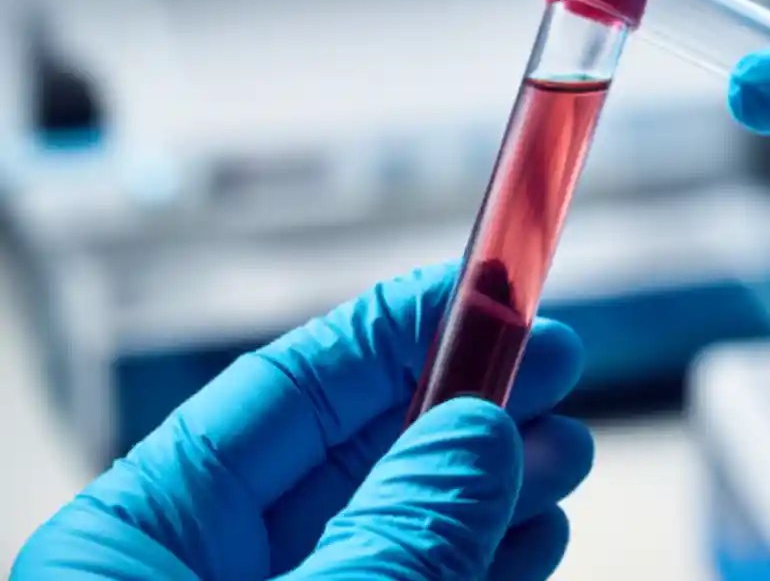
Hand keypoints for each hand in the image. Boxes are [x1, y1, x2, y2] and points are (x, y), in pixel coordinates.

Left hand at [13, 263, 591, 579]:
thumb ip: (396, 529)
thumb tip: (481, 429)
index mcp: (133, 542)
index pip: (282, 391)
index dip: (398, 327)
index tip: (495, 286)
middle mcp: (193, 575)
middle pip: (348, 454)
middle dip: (466, 408)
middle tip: (558, 372)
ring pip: (390, 527)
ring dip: (489, 490)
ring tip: (567, 458)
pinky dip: (475, 564)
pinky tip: (532, 538)